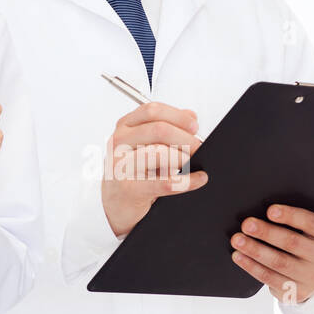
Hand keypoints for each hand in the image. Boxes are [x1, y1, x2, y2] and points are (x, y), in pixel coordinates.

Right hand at [101, 100, 206, 237]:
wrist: (114, 203)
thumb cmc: (130, 172)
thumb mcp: (144, 144)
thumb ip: (165, 127)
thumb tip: (190, 116)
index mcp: (124, 127)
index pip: (152, 110)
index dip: (177, 116)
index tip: (194, 126)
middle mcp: (120, 142)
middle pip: (159, 129)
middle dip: (186, 138)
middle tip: (198, 147)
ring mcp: (121, 165)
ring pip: (160, 153)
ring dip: (184, 159)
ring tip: (193, 164)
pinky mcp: (129, 188)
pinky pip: (165, 183)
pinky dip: (187, 181)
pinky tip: (197, 179)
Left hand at [230, 204, 313, 302]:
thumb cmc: (305, 240)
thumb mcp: (307, 229)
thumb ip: (293, 220)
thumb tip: (260, 209)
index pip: (313, 223)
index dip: (291, 216)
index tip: (270, 211)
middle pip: (293, 243)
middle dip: (266, 233)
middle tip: (246, 225)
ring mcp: (313, 277)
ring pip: (280, 262)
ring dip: (255, 250)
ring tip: (238, 240)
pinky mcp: (298, 292)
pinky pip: (271, 278)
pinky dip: (252, 266)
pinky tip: (239, 256)